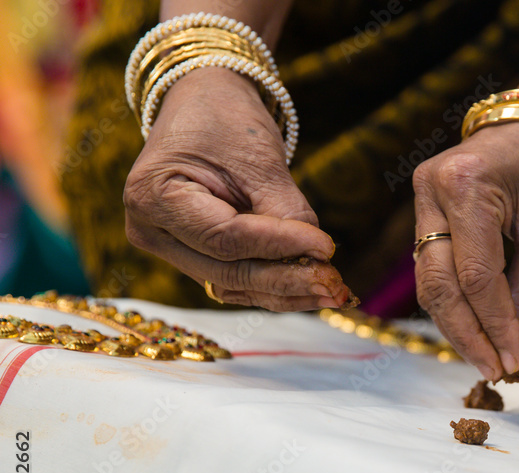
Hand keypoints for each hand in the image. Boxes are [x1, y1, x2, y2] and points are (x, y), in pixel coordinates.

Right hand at [123, 67, 355, 310]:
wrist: (203, 103)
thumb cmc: (226, 119)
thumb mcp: (259, 160)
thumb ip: (286, 212)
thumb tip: (318, 260)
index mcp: (153, 195)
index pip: (225, 238)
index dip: (280, 246)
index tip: (327, 247)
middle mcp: (150, 230)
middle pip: (227, 272)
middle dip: (287, 280)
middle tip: (336, 283)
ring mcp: (167, 247)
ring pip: (232, 285)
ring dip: (284, 292)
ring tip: (333, 291)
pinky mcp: (190, 256)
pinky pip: (233, 281)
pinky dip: (273, 286)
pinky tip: (312, 288)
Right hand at [412, 123, 518, 379]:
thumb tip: (512, 346)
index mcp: (466, 183)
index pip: (476, 276)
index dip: (495, 326)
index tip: (514, 363)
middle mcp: (430, 188)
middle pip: (438, 283)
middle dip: (467, 334)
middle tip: (494, 370)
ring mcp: (421, 197)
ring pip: (429, 281)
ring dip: (457, 324)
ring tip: (487, 358)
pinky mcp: (425, 209)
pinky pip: (433, 267)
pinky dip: (455, 301)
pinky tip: (476, 330)